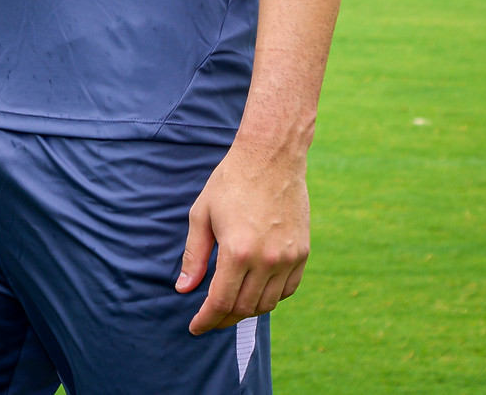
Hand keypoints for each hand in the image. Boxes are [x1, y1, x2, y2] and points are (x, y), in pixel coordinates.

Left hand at [176, 139, 311, 333]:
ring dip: (247, 311)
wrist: (271, 158)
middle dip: (223, 319)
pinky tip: (255, 292)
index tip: (195, 327)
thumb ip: (193, 256)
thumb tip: (183, 288)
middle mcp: (267, 260)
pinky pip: (287, 290)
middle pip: (245, 308)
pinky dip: (270, 298)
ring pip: (268, 304)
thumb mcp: (201, 215)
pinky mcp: (302, 253)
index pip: (221, 302)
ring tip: (229, 307)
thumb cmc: (230, 182)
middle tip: (209, 318)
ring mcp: (288, 258)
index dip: (206, 319)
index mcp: (238, 251)